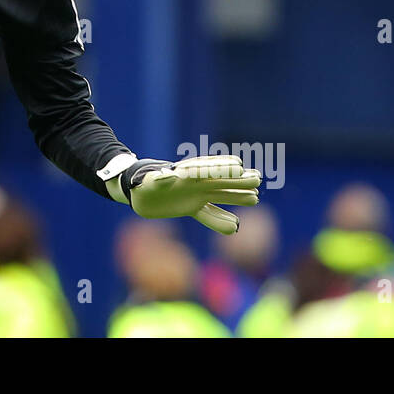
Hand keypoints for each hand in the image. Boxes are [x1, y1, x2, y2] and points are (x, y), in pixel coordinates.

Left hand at [116, 155, 260, 234]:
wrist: (135, 192)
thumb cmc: (141, 184)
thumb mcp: (148, 182)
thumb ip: (160, 179)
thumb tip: (170, 175)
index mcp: (185, 175)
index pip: (208, 170)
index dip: (223, 169)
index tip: (240, 167)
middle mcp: (193, 183)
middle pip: (219, 181)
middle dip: (237, 181)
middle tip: (258, 180)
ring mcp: (194, 195)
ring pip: (219, 195)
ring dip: (235, 197)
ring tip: (255, 198)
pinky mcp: (190, 206)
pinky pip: (208, 214)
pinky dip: (220, 220)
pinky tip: (235, 226)